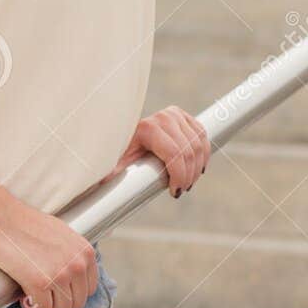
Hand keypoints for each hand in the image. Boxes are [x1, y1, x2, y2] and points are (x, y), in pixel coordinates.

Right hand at [0, 190, 98, 307]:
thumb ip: (71, 254)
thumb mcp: (60, 234)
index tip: (55, 288)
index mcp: (85, 252)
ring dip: (45, 305)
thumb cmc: (24, 223)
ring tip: (32, 293)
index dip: (70, 292)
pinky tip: (24, 296)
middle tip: (41, 292)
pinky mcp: (40, 283)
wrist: (0, 216)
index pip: (89, 288)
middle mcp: (77, 264)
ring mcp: (60, 274)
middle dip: (58, 301)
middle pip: (77, 302)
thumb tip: (70, 275)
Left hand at [94, 106, 210, 197]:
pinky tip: (199, 167)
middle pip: (188, 151)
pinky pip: (202, 135)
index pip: (175, 154)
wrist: (123, 134)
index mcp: (148, 128)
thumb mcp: (114, 164)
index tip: (175, 192)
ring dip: (197, 167)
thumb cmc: (118, 152)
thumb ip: (110, 174)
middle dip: (189, 175)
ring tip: (188, 182)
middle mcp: (163, 117)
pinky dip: (203, 153)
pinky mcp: (183, 116)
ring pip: (198, 144)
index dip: (179, 176)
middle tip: (182, 189)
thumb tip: (103, 184)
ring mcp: (175, 114)